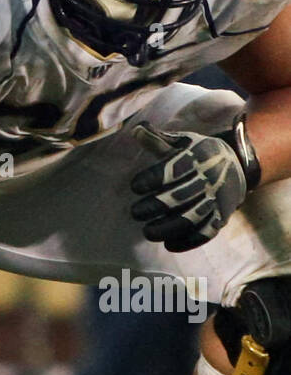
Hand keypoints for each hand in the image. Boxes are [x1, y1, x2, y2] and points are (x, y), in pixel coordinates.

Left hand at [130, 122, 251, 251]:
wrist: (238, 163)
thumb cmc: (199, 153)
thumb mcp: (183, 141)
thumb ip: (158, 139)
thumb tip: (135, 129)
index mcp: (197, 157)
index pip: (172, 170)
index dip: (151, 179)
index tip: (135, 187)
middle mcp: (209, 178)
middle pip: (180, 196)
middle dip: (154, 207)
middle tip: (135, 213)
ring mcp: (217, 199)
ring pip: (192, 218)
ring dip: (167, 228)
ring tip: (147, 232)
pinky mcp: (223, 215)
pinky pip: (206, 232)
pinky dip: (188, 241)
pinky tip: (169, 245)